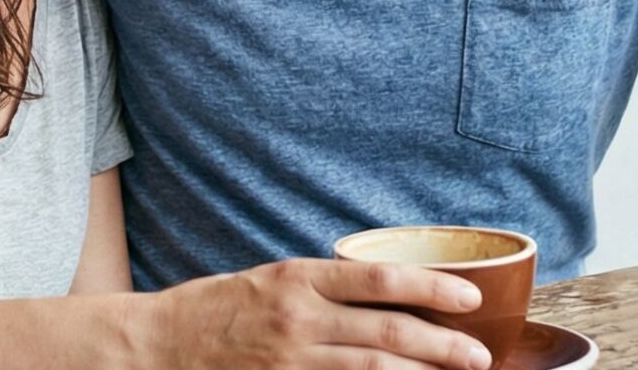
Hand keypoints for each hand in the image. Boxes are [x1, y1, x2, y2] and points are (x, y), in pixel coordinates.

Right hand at [145, 259, 492, 369]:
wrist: (157, 344)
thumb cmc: (216, 308)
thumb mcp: (270, 280)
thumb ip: (322, 289)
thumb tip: (386, 296)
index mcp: (297, 278)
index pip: (378, 279)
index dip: (431, 287)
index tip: (470, 296)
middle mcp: (298, 318)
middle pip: (387, 332)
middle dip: (442, 345)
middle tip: (480, 354)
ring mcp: (291, 360)